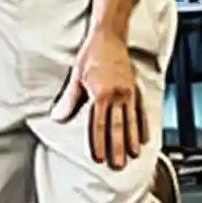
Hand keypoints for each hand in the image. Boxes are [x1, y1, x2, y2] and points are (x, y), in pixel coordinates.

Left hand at [51, 27, 146, 168]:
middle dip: (117, 148)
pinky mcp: (135, 89)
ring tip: (132, 157)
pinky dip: (142, 126)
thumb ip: (69, 99)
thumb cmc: (92, 54)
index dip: (98, 142)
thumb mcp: (76, 76)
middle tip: (117, 165)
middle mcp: (117, 95)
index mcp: (101, 93)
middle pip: (117, 127)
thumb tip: (58, 117)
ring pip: (131, 122)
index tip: (99, 157)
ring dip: (131, 141)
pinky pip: (141, 112)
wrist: (110, 36)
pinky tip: (143, 139)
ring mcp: (129, 93)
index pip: (98, 124)